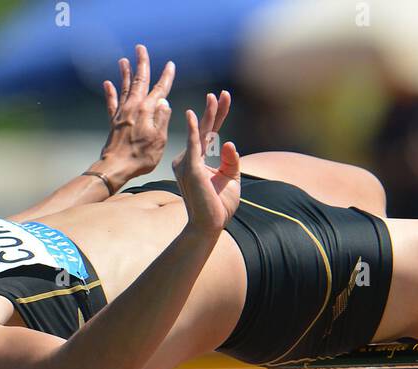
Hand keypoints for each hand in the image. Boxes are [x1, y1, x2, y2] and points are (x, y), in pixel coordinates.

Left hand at [95, 44, 174, 186]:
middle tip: (140, 48)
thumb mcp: (159, 140)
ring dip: (125, 73)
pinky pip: (111, 102)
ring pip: (124, 88)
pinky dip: (110, 92)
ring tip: (123, 60)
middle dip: (141, 64)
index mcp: (147, 111)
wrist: (116, 167)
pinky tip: (107, 84)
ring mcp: (122, 113)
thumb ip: (162, 119)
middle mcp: (133, 107)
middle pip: (139, 81)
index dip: (166, 77)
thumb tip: (164, 101)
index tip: (170, 65)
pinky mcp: (114, 121)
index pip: (159, 90)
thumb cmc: (140, 156)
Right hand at [172, 90, 238, 233]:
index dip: (218, 115)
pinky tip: (192, 116)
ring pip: (200, 134)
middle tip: (223, 93)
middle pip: (204, 130)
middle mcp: (189, 159)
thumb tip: (228, 142)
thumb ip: (230, 160)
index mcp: (198, 160)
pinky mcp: (190, 168)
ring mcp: (187, 163)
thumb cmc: (218, 206)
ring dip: (208, 115)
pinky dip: (192, 130)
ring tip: (214, 97)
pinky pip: (192, 145)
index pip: (210, 133)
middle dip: (214, 110)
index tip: (224, 97)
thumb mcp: (230, 178)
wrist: (209, 226)